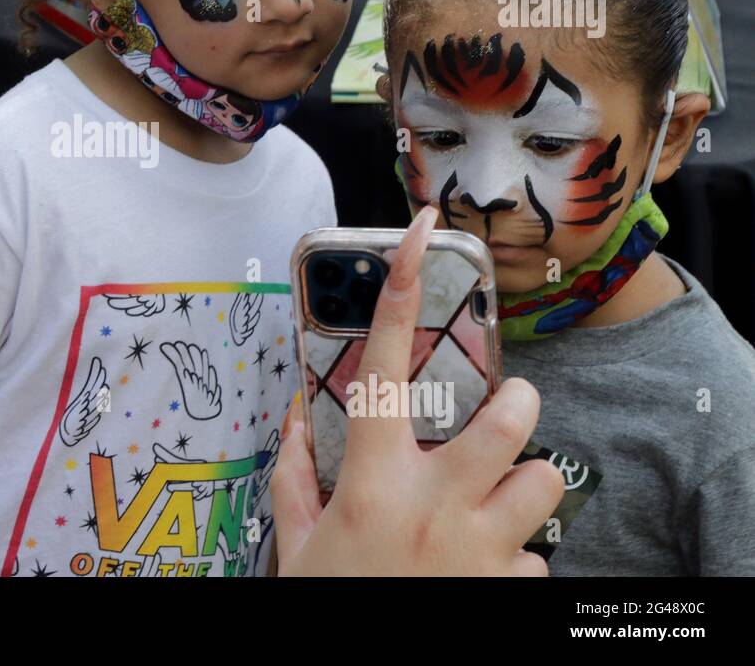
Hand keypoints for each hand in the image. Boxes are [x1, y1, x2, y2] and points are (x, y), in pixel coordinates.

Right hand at [271, 206, 564, 575]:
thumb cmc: (332, 604)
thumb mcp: (298, 544)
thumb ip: (295, 474)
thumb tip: (296, 416)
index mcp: (374, 481)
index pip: (387, 366)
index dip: (402, 291)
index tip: (422, 235)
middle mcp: (437, 505)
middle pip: (510, 418)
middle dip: (517, 406)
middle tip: (501, 418)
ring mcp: (483, 549)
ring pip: (545, 481)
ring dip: (524, 488)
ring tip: (493, 507)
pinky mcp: (514, 590)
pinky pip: (540, 558)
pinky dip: (518, 562)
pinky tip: (484, 574)